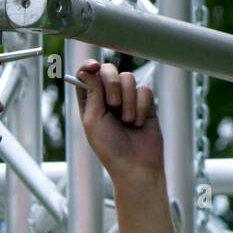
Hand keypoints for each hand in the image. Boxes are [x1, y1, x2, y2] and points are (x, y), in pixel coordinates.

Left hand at [73, 60, 163, 179]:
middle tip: (113, 104)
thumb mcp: (93, 120)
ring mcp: (128, 100)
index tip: (94, 66)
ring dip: (128, 100)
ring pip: (128, 79)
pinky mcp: (145, 104)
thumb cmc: (110, 148)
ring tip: (127, 122)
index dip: (89, 66)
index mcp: (90, 102)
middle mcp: (108, 99)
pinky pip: (144, 90)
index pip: (87, 75)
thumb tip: (87, 70)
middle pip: (108, 71)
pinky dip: (141, 107)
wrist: (136, 166)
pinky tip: (138, 124)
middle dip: (112, 83)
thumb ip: (92, 93)